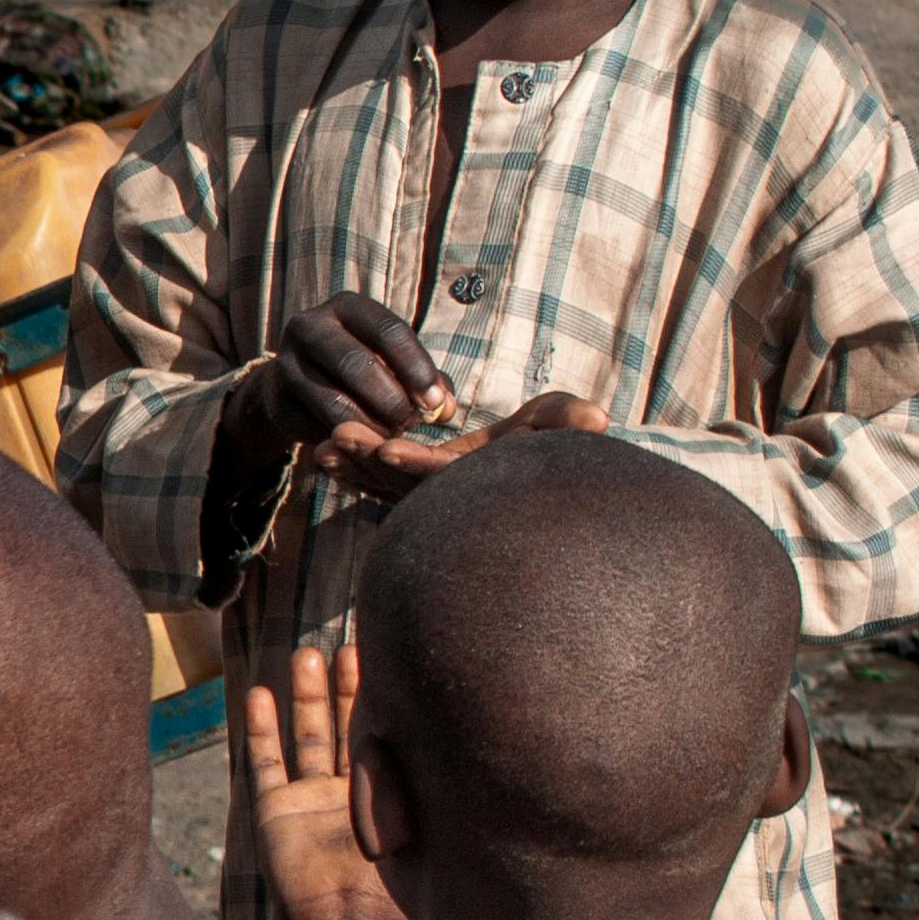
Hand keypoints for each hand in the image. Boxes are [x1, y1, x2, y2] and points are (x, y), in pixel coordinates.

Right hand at [237, 642, 409, 919]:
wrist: (348, 919)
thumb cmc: (391, 876)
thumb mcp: (414, 818)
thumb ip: (411, 772)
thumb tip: (445, 716)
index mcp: (385, 792)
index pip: (382, 731)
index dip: (380, 694)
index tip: (386, 653)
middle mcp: (345, 789)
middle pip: (343, 724)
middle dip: (345, 685)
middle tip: (350, 643)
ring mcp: (307, 797)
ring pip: (306, 735)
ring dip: (305, 696)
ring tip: (305, 654)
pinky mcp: (274, 810)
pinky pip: (264, 762)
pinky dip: (259, 730)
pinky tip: (258, 694)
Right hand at [251, 291, 450, 463]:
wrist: (295, 385)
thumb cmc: (361, 368)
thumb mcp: (392, 360)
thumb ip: (425, 379)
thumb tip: (443, 408)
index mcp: (346, 307)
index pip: (388, 331)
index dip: (416, 368)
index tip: (435, 401)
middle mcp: (309, 326)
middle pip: (356, 364)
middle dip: (391, 400)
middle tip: (411, 423)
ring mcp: (286, 363)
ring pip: (334, 401)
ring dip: (369, 426)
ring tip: (390, 436)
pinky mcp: (276, 401)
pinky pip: (315, 426)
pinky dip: (345, 440)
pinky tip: (362, 443)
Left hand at [308, 386, 609, 504]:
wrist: (545, 461)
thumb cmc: (557, 439)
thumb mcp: (564, 422)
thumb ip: (572, 422)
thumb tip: (598, 420)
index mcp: (481, 484)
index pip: (444, 477)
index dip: (416, 463)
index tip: (386, 448)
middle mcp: (453, 499)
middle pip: (402, 484)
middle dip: (369, 462)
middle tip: (335, 438)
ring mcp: (432, 497)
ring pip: (383, 486)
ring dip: (354, 467)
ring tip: (320, 445)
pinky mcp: (417, 486)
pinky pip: (376, 482)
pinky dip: (353, 468)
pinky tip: (321, 450)